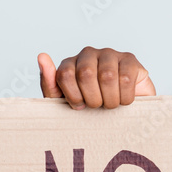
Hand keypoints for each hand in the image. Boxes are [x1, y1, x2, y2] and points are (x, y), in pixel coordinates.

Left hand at [38, 47, 155, 108]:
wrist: (120, 118)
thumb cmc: (88, 111)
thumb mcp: (63, 104)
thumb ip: (49, 84)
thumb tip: (41, 56)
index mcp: (69, 64)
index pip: (65, 74)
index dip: (73, 96)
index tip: (79, 107)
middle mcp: (88, 54)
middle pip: (85, 74)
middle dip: (92, 99)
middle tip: (96, 107)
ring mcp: (110, 54)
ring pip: (106, 76)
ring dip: (109, 100)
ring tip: (110, 105)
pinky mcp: (130, 59)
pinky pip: (125, 78)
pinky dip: (124, 97)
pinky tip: (123, 100)